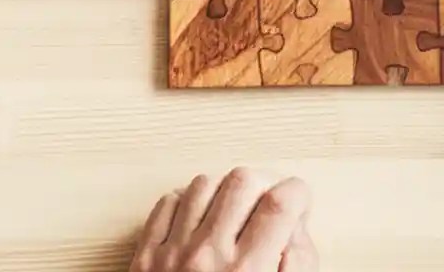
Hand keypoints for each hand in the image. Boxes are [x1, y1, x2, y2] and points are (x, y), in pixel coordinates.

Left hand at [130, 168, 318, 271]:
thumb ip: (299, 265)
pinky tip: (199, 219)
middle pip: (243, 181)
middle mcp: (207, 257)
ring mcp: (171, 255)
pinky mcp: (144, 259)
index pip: (281, 203)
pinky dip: (186, 203)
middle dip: (264, 185)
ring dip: (225, 191)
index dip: (298, 193)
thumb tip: (298, 228)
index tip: (298, 202)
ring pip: (204, 183)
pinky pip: (166, 204)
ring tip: (234, 211)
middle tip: (268, 204)